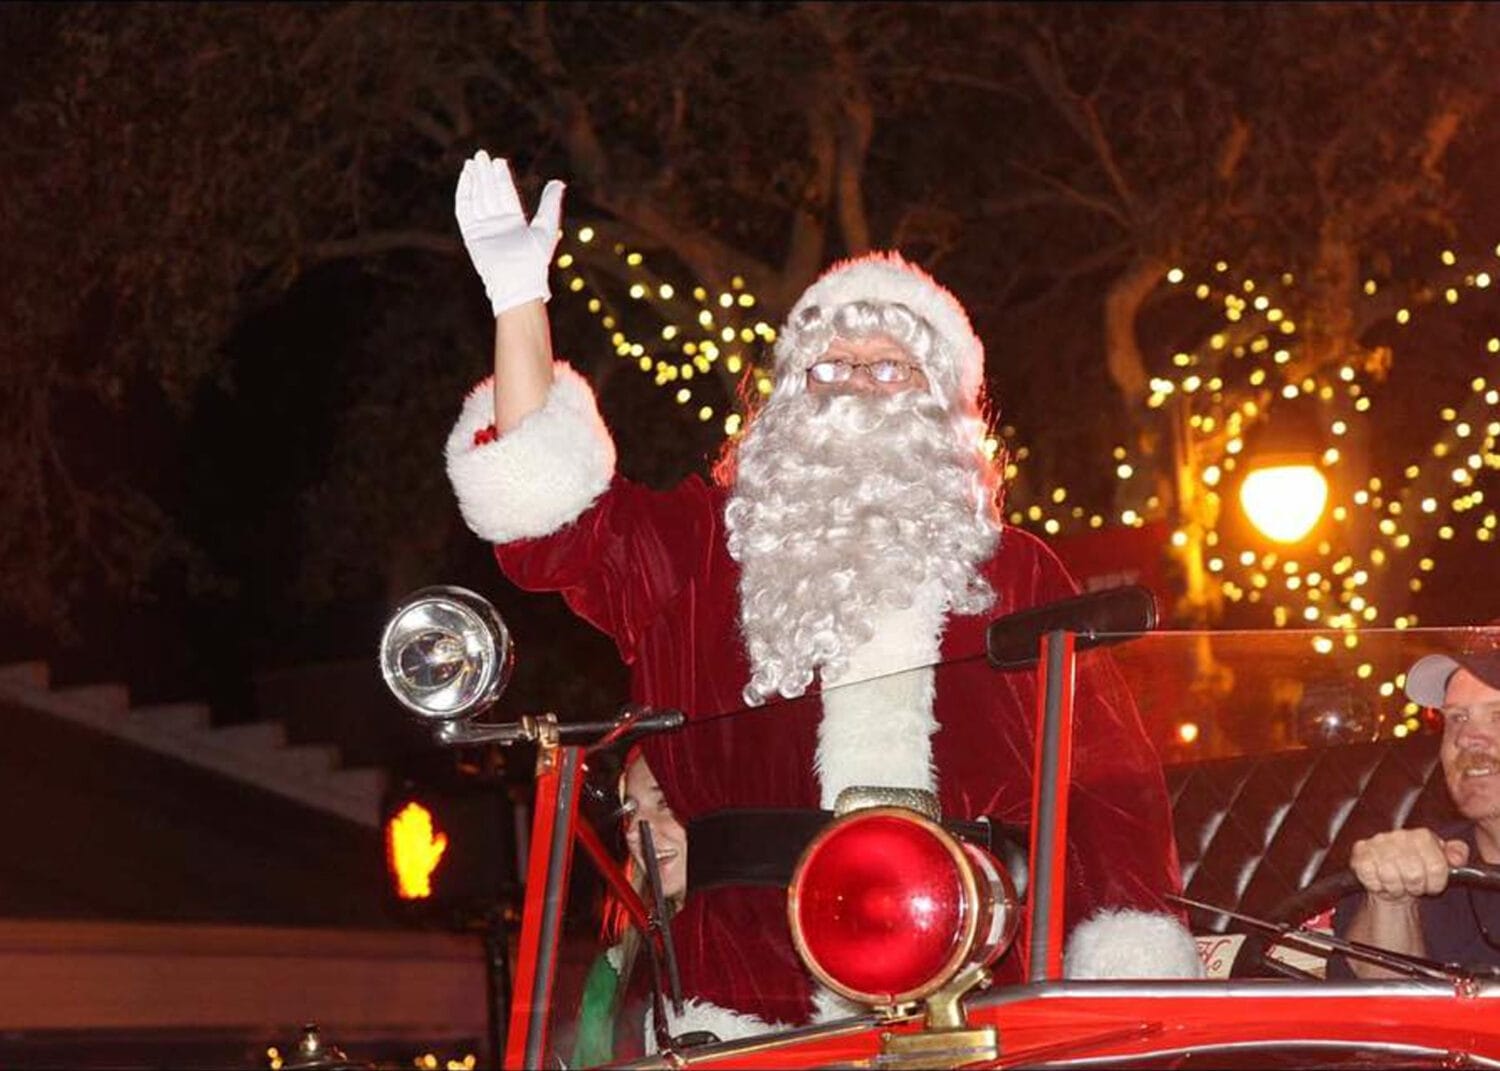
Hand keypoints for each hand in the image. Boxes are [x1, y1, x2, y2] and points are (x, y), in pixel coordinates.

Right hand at [455, 150, 565, 316]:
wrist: (517, 281)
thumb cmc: (535, 260)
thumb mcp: (546, 227)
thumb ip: (550, 204)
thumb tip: (558, 182)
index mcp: (515, 223)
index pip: (506, 195)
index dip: (501, 177)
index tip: (498, 161)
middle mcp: (498, 224)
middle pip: (490, 193)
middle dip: (485, 174)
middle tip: (481, 155)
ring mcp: (484, 229)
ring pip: (477, 199)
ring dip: (474, 181)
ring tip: (472, 162)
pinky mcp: (471, 235)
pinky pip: (465, 211)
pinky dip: (464, 194)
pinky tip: (465, 178)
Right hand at [1349, 828, 1469, 903]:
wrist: (1392, 877)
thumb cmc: (1418, 869)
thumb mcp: (1443, 862)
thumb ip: (1456, 854)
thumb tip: (1456, 857)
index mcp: (1422, 835)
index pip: (1436, 867)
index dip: (1435, 883)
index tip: (1431, 884)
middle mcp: (1399, 835)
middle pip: (1413, 874)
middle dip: (1415, 887)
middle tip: (1413, 885)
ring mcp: (1377, 843)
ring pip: (1391, 877)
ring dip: (1396, 888)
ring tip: (1398, 883)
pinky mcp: (1360, 852)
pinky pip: (1371, 877)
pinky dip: (1377, 885)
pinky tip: (1382, 880)